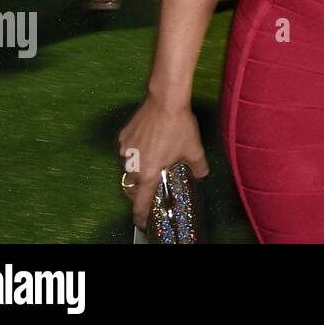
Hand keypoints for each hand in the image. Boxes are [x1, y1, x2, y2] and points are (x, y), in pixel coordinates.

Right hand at [117, 100, 208, 230]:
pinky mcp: (122, 137)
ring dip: (139, 166)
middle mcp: (132, 165)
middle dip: (142, 187)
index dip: (140, 215)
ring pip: (129, 167)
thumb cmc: (179, 127)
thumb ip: (198, 168)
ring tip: (155, 153)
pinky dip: (135, 151)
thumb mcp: (194, 150)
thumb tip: (201, 175)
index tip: (141, 223)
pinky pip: (127, 150)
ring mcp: (124, 151)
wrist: (165, 101)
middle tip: (155, 179)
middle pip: (133, 185)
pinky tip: (149, 140)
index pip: (140, 202)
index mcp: (148, 173)